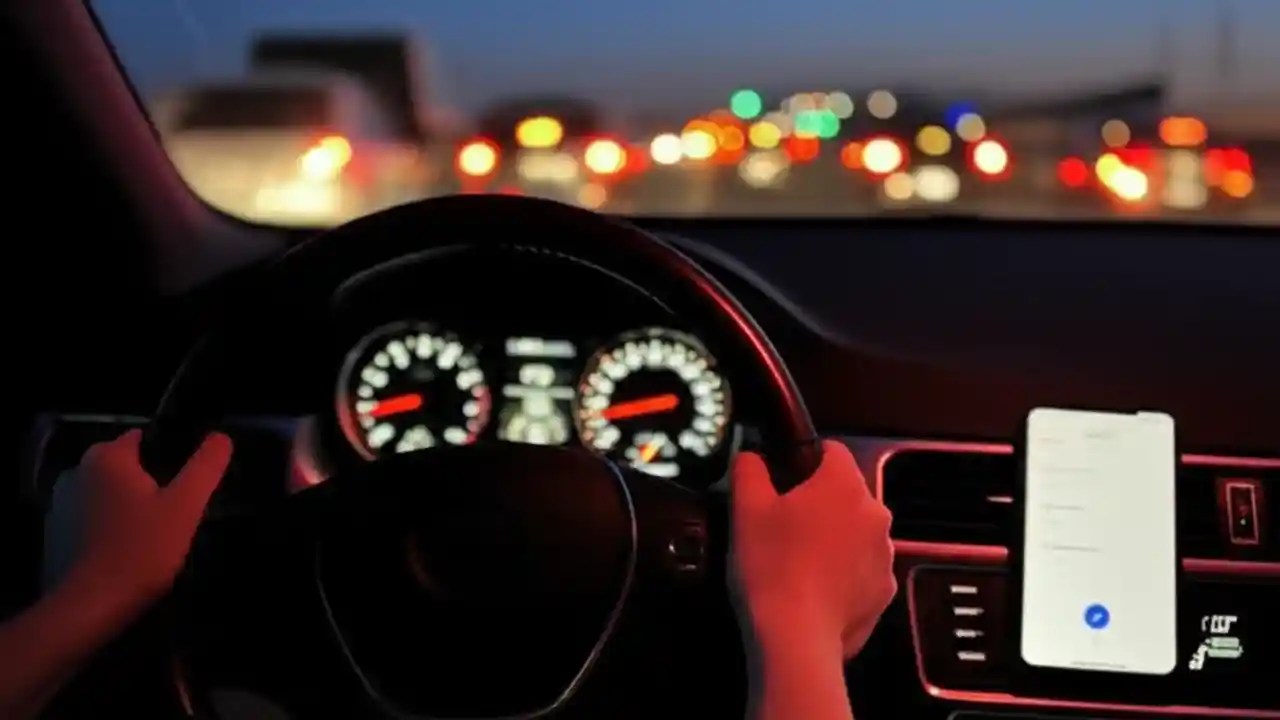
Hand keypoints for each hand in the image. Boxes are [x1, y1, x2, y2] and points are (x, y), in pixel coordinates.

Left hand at [73, 429, 232, 608]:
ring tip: (161, 530)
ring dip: (136, 502)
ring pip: (116, 490)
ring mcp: (66, 501)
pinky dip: (118, 521)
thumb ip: (206, 466)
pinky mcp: (63, 529)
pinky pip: (101, 513)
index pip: (147, 437)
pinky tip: (135, 544)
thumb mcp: (186, 504)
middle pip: (131, 464)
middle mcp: (81, 470)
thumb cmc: (142, 548)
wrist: (94, 604)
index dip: (173, 455)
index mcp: (108, 456)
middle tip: (180, 510)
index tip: (190, 483)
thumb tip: (221, 437)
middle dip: (155, 480)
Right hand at [729, 440, 895, 660]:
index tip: (782, 482)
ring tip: (800, 563)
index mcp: (844, 484)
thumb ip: (749, 469)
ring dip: (836, 538)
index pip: (832, 450)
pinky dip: (845, 574)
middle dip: (821, 503)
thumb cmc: (770, 563)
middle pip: (847, 493)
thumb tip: (752, 456)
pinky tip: (817, 592)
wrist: (795, 637)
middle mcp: (875, 513)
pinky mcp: (885, 592)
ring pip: (858, 532)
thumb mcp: (746, 508)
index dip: (805, 460)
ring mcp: (886, 555)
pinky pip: (863, 570)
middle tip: (785, 526)